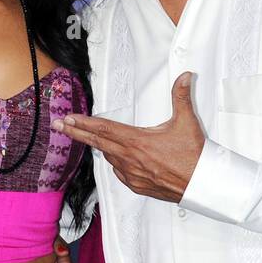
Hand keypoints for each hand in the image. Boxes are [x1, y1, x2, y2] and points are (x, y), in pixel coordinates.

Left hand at [54, 73, 204, 202]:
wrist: (201, 185)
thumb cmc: (194, 156)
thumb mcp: (187, 122)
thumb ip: (182, 97)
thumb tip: (185, 77)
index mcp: (137, 141)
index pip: (103, 129)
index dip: (83, 123)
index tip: (67, 119)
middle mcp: (130, 159)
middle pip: (97, 142)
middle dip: (77, 133)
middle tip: (60, 126)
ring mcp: (132, 174)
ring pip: (109, 157)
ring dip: (100, 146)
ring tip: (91, 138)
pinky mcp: (137, 186)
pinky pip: (120, 172)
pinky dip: (116, 163)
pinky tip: (118, 159)